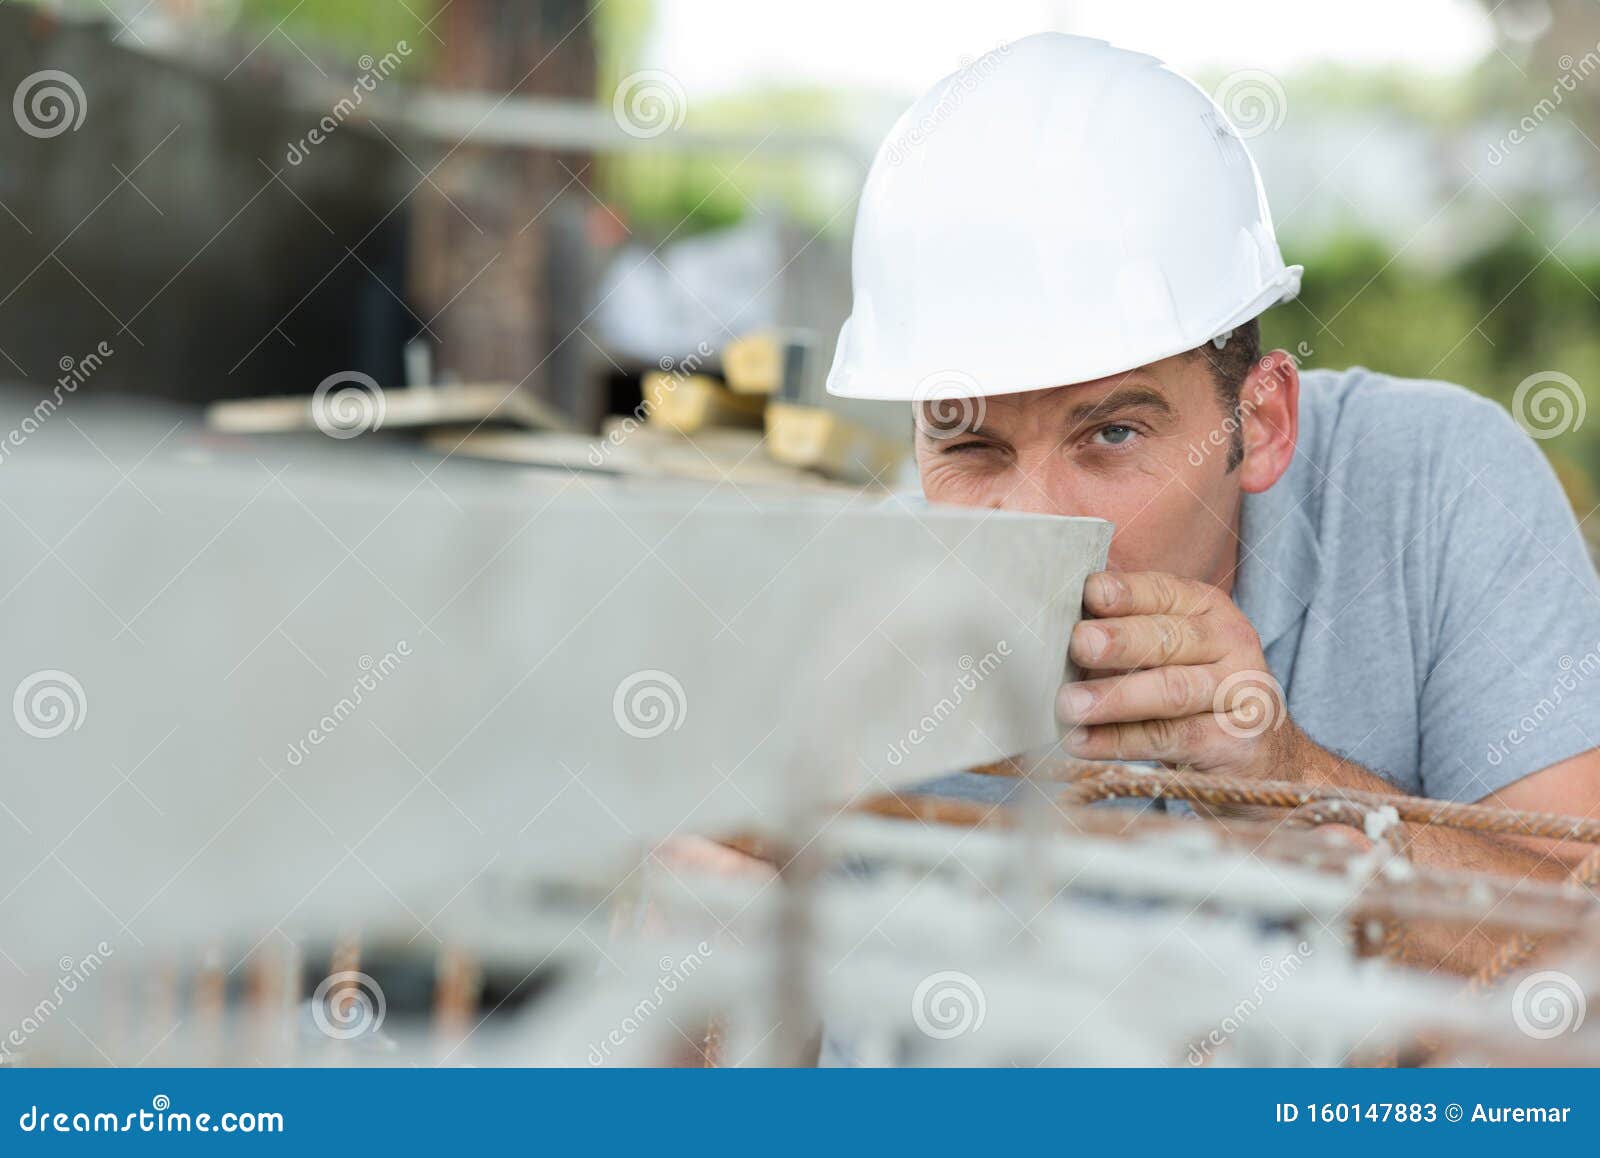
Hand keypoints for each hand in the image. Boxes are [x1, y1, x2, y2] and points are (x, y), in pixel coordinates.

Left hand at [1057, 570, 1300, 778]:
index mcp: (1209, 609)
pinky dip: (1120, 741)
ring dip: (1114, 697)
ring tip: (1068, 704)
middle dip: (1120, 641)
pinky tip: (1082, 742)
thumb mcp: (1171, 652)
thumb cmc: (1194, 693)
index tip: (1089, 592)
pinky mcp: (1236, 742)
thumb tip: (1050, 625)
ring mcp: (1240, 693)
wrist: (1263, 755)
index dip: (1127, 592)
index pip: (1164, 593)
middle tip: (1078, 645)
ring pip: (1171, 690)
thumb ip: (1124, 632)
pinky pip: (1170, 739)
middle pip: (1169, 639)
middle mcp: (1232, 643)